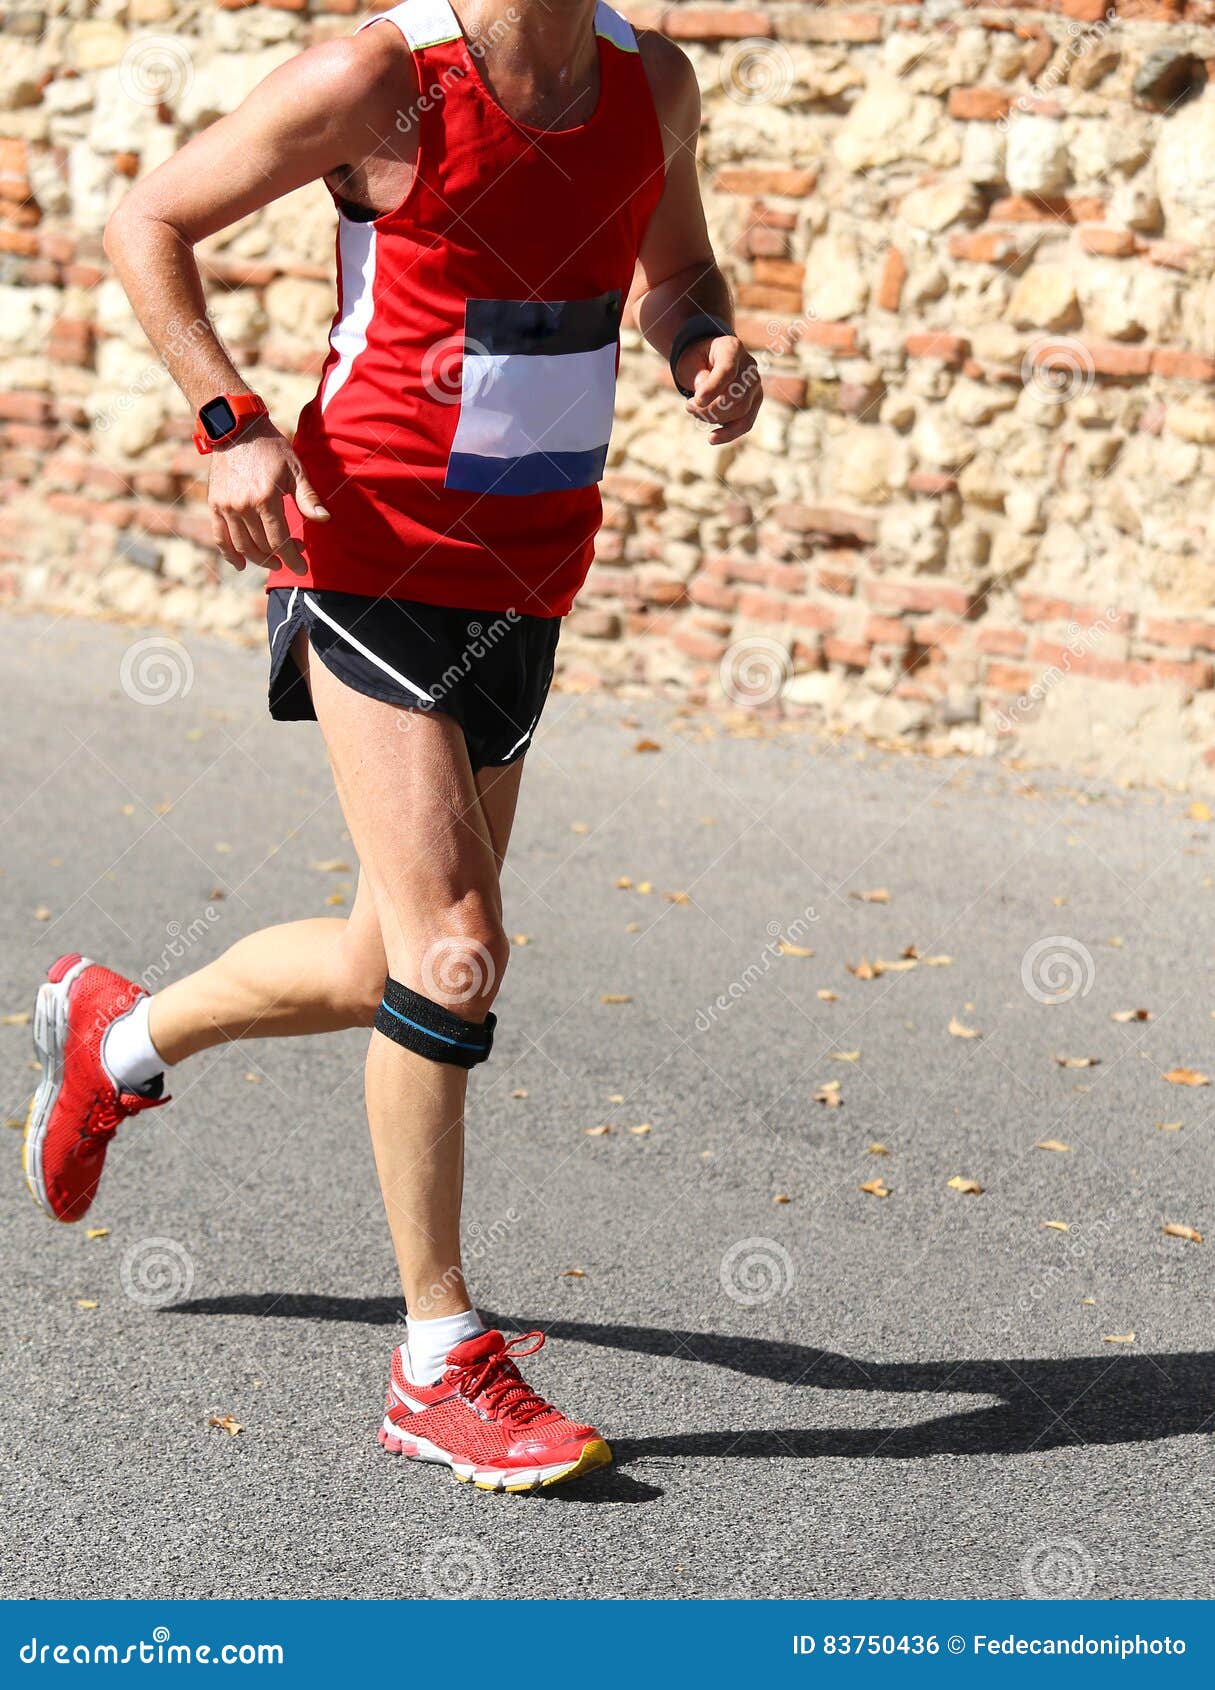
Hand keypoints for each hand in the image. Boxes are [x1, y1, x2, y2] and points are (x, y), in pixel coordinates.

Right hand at [207, 417, 328, 574]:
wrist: (236, 430)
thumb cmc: (271, 449)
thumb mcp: (295, 469)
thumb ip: (307, 497)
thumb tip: (324, 519)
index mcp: (265, 499)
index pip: (279, 541)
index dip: (292, 558)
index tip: (302, 568)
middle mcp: (243, 506)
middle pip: (262, 546)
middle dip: (280, 556)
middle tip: (293, 554)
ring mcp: (226, 507)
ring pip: (242, 546)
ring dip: (259, 559)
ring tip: (273, 561)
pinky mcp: (214, 505)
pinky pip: (220, 537)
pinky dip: (229, 555)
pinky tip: (241, 565)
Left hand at [675, 333, 762, 443]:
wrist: (707, 362)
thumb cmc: (697, 360)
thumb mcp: (690, 362)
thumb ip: (697, 375)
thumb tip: (706, 398)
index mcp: (732, 349)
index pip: (727, 370)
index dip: (713, 388)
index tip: (696, 401)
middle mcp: (749, 367)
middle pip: (735, 396)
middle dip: (708, 408)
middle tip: (689, 405)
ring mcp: (755, 386)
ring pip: (740, 412)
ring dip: (712, 418)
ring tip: (695, 411)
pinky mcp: (754, 403)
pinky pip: (745, 424)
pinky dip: (728, 434)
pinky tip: (712, 438)